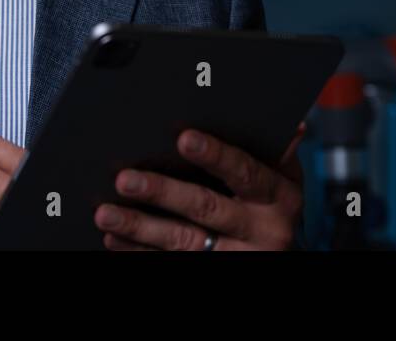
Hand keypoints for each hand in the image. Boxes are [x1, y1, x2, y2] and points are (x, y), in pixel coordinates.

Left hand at [95, 122, 306, 250]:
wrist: (284, 258)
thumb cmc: (276, 205)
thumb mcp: (286, 179)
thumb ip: (278, 152)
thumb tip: (289, 124)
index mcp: (280, 198)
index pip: (245, 173)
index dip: (215, 155)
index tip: (184, 139)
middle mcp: (262, 230)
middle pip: (205, 208)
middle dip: (163, 192)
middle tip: (126, 178)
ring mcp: (236, 257)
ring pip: (183, 241)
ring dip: (140, 226)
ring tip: (106, 212)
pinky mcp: (214, 271)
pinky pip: (172, 263)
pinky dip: (140, 251)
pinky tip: (115, 237)